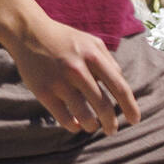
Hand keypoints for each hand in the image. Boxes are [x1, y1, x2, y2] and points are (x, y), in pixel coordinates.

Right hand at [0, 9, 142, 133]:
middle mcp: (77, 69)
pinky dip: (72, 126)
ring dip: (92, 126)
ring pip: (84, 116)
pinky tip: (75, 125)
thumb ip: (109, 62)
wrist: (28, 32)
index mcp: (93, 56)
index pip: (120, 88)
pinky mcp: (43, 91)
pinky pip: (63, 117)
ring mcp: (59, 81)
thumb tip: (121, 88)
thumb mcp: (91, 43)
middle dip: (111, 123)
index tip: (135, 121)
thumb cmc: (64, 39)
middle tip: (112, 130)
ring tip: (92, 127)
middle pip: (103, 106)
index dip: (130, 107)